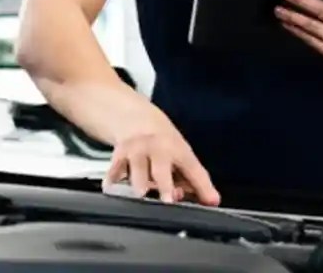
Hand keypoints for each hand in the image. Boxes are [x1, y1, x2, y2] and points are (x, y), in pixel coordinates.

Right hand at [102, 106, 219, 206]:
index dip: (201, 186)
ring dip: (140, 183)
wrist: (137, 120)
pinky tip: (111, 188)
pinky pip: (115, 170)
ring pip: (138, 170)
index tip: (210, 201)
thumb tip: (212, 201)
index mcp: (178, 150)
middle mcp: (158, 149)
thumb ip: (194, 180)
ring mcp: (137, 151)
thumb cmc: (164, 144)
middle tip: (169, 200)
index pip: (193, 169)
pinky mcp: (118, 156)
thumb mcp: (182, 156)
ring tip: (141, 194)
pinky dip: (113, 179)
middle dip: (165, 184)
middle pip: (162, 169)